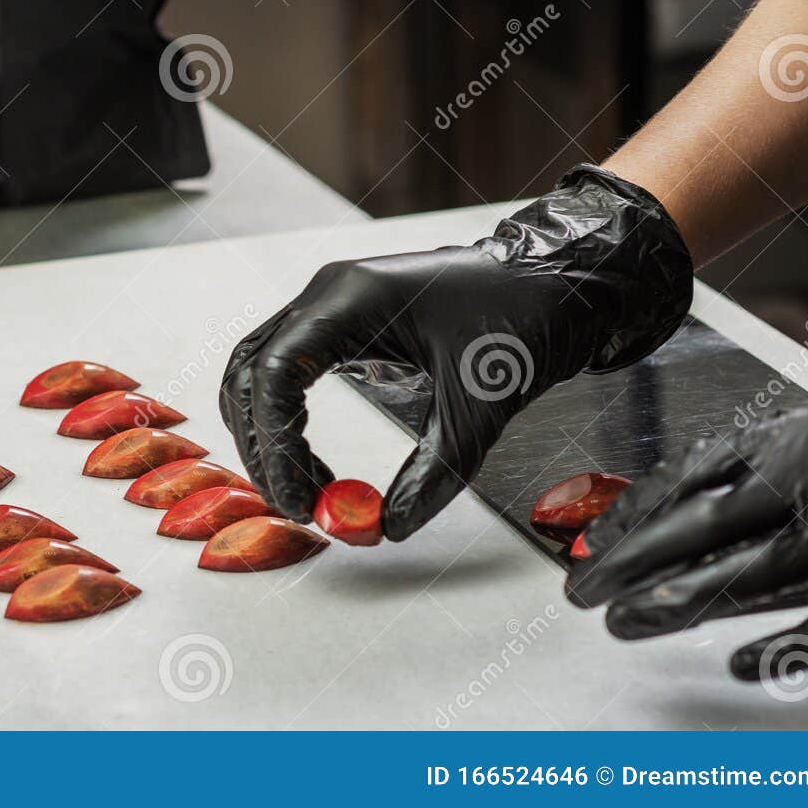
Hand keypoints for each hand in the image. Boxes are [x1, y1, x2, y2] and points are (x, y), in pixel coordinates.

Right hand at [219, 165, 692, 539]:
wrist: (555, 282)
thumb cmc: (520, 320)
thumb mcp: (479, 408)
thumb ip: (434, 473)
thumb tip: (390, 526)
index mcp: (350, 299)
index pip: (273, 372)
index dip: (273, 442)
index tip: (297, 497)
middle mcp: (327, 294)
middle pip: (252, 372)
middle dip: (261, 445)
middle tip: (291, 503)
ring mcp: (330, 303)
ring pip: (260, 371)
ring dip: (268, 433)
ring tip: (304, 489)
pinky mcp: (343, 320)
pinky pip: (287, 369)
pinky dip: (286, 417)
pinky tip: (312, 460)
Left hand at [567, 392, 807, 684]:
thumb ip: (758, 459)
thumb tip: (675, 495)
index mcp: (793, 440)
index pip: (688, 477)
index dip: (631, 511)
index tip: (586, 541)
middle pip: (698, 529)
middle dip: (631, 561)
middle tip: (581, 591)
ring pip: (746, 578)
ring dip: (676, 603)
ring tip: (623, 624)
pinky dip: (780, 647)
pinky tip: (734, 665)